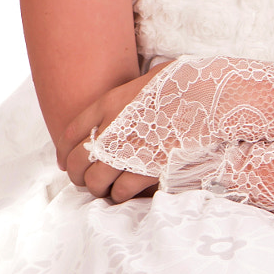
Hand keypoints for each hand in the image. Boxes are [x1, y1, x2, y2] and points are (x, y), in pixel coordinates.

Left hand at [56, 64, 171, 204]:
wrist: (210, 97)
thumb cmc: (185, 83)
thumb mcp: (147, 79)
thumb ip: (128, 97)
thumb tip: (125, 105)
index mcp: (109, 104)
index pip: (70, 132)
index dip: (63, 151)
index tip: (65, 162)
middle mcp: (111, 129)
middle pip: (77, 161)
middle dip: (77, 174)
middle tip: (83, 179)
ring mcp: (128, 152)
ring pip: (95, 181)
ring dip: (96, 188)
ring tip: (103, 189)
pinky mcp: (147, 170)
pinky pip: (120, 191)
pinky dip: (119, 195)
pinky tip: (124, 192)